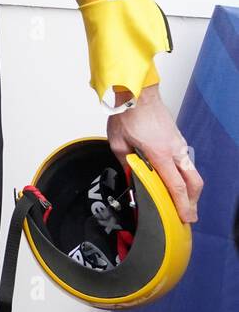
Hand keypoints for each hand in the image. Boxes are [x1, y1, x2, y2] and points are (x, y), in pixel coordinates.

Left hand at [106, 84, 202, 222]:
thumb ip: (126, 162)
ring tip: (184, 201)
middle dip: (192, 201)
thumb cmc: (128, 114)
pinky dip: (186, 175)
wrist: (138, 93)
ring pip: (192, 172)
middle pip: (193, 182)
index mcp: (160, 153)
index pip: (175, 186)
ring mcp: (178, 144)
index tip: (185, 218)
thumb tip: (130, 175)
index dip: (181, 204)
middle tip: (189, 215)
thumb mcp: (118, 142)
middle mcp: (174, 150)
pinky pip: (185, 161)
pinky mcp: (177, 139)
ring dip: (190, 189)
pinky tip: (177, 180)